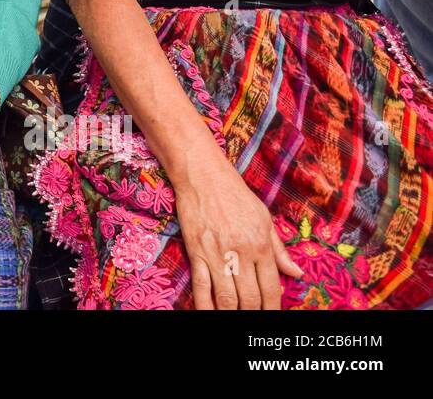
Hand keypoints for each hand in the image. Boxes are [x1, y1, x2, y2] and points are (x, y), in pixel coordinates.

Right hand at [173, 157, 302, 309]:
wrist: (203, 176)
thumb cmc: (235, 194)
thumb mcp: (264, 218)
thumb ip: (279, 249)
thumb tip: (296, 273)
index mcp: (261, 245)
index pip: (271, 288)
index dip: (272, 308)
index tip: (272, 315)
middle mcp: (241, 253)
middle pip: (249, 298)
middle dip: (253, 313)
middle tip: (253, 318)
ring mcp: (217, 255)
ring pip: (226, 297)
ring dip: (231, 313)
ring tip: (234, 317)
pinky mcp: (196, 252)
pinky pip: (201, 286)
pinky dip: (204, 305)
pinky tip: (208, 313)